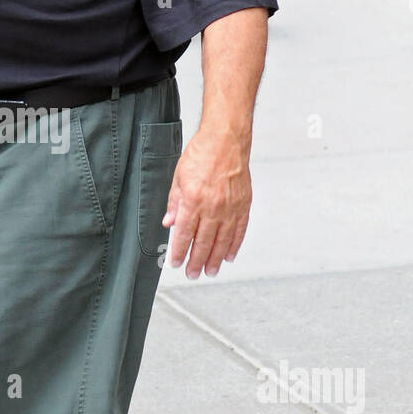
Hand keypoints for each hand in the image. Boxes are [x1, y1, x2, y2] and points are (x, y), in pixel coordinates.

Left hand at [163, 128, 251, 278]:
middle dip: (196, 261)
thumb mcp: (179, 177)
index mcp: (193, 200)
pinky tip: (229, 256)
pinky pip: (239, 230)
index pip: (184, 233)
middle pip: (203, 242)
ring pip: (222, 240)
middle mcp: (213, 207)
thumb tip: (169, 223)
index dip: (179, 251)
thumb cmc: (201, 154)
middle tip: (192, 274)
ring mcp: (230, 207)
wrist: (226, 140)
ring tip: (210, 272)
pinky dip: (234, 245)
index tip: (175, 262)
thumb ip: (174, 202)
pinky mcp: (243, 204)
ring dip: (215, 259)